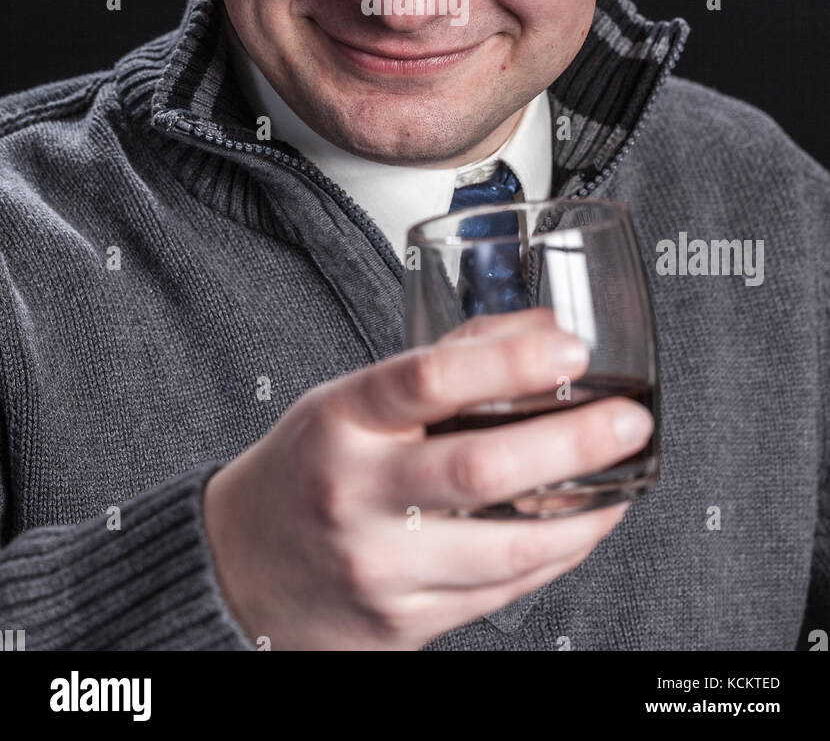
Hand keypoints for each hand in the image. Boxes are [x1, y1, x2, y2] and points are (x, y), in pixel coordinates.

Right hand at [203, 306, 652, 649]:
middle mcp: (355, 494)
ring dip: (583, 512)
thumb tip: (542, 330)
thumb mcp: (352, 396)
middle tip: (629, 422)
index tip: (569, 347)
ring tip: (625, 477)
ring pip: (504, 547)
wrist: (240, 568)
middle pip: (478, 470)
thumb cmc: (309, 465)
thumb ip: (445, 360)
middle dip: (572, 445)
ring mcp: (380, 566)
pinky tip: (583, 525)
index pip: (426, 379)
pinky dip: (556, 556)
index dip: (508, 361)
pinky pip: (501, 591)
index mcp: (341, 420)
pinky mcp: (403, 621)